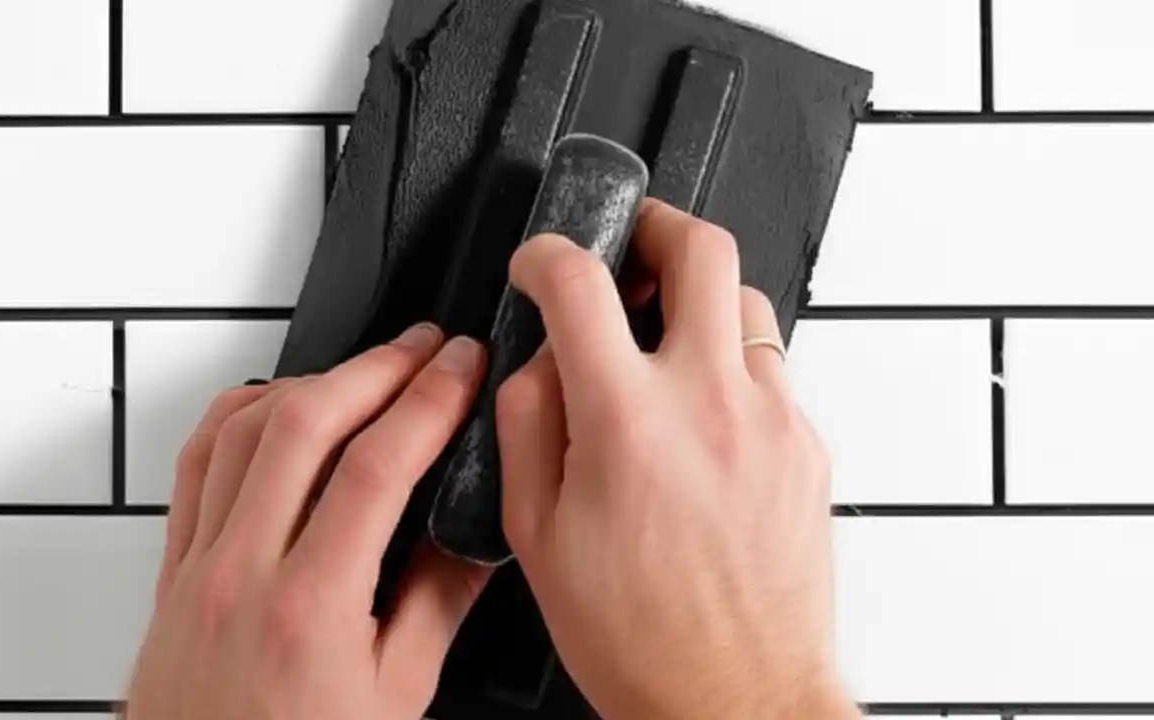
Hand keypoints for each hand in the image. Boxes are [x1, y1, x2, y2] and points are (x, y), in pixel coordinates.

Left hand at [126, 327, 491, 718]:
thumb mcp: (395, 697)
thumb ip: (439, 605)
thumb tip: (475, 532)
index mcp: (308, 610)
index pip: (375, 467)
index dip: (429, 401)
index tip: (462, 368)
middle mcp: (243, 574)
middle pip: (307, 424)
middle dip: (378, 367)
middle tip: (427, 347)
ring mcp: (199, 565)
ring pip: (244, 429)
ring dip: (313, 379)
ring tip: (366, 368)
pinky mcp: (173, 569)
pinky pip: (195, 461)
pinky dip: (240, 414)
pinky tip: (277, 404)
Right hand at [496, 200, 857, 719]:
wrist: (736, 697)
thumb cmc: (639, 636)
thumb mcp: (536, 533)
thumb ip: (527, 423)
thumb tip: (538, 360)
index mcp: (627, 422)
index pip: (580, 280)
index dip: (547, 254)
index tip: (540, 266)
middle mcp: (710, 404)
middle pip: (702, 247)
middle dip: (655, 226)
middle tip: (630, 247)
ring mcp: (772, 421)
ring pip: (746, 301)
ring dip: (698, 303)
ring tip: (665, 343)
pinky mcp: (807, 447)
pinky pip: (772, 369)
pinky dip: (732, 367)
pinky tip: (703, 415)